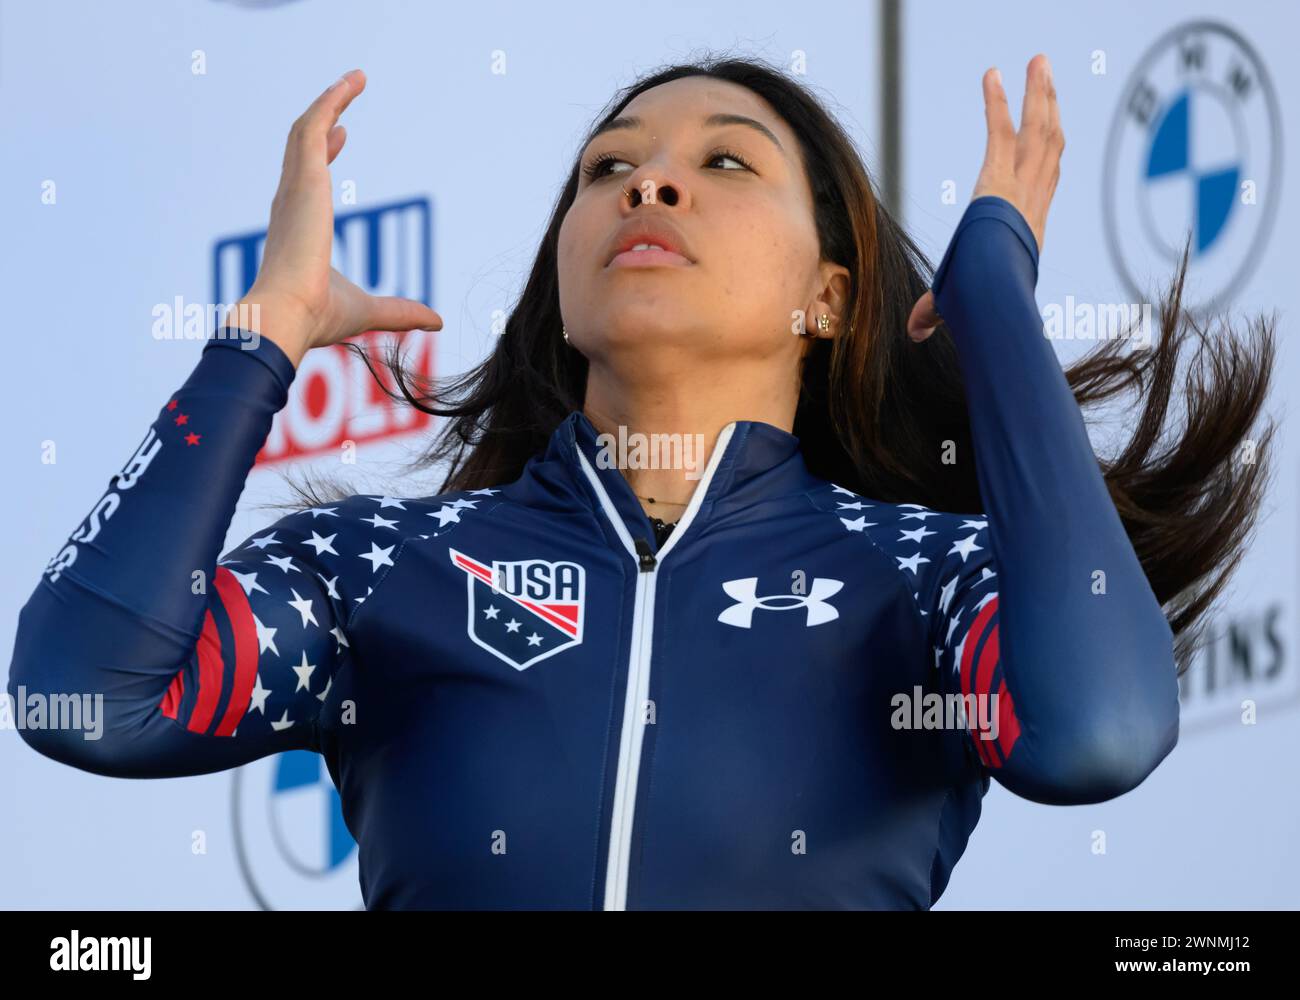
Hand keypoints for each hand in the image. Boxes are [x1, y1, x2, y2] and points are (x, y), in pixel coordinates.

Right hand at [233, 69, 442, 365]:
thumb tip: (436, 321)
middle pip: (302, 150)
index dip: (324, 157)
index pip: (308, 183)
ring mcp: (294, 188)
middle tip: (342, 107)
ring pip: (306, 130)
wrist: (289, 314)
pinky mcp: (304, 178)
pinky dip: (331, 99)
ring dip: (329, 102)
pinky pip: (314, 124)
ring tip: (353, 80)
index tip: (341, 137)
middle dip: (322, 123)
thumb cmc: (317, 317)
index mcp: (296, 230)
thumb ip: (401, 311)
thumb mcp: (369, 311)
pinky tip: (353, 82)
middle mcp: (289, 204)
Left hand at [908, 53, 1063, 342]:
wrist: (988, 294)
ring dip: (1040, 93)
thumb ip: (933, 312)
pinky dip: (997, 101)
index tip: (1052, 130)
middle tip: (1048, 80)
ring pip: (1040, 130)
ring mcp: (1021, 187)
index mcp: (1028, 226)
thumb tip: (913, 333)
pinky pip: (1001, 129)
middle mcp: (1032, 202)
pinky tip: (992, 73)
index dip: (1049, 154)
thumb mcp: (954, 303)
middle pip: (1050, 145)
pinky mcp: (1000, 176)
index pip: (1045, 181)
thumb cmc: (980, 302)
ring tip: (1039, 62)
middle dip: (1050, 108)